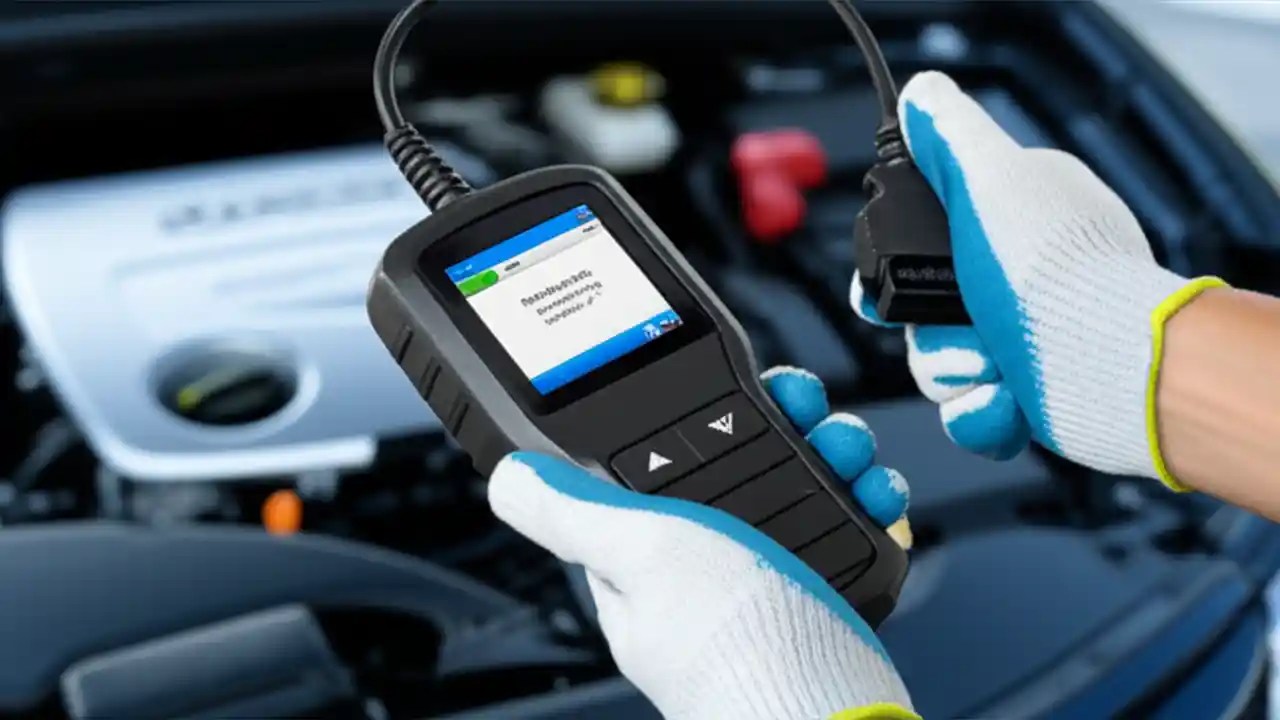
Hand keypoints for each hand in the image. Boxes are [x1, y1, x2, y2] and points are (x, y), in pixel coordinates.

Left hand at [488, 367, 915, 719]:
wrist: (828, 712)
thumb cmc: (731, 645)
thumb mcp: (638, 552)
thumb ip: (573, 510)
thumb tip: (507, 476)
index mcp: (647, 558)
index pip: (661, 461)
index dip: (698, 416)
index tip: (737, 386)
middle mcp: (709, 567)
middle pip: (743, 461)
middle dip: (785, 424)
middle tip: (807, 409)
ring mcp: (772, 578)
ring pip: (803, 484)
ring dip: (833, 452)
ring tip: (848, 450)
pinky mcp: (828, 592)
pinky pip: (848, 523)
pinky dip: (867, 500)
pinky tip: (874, 494)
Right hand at [852, 71, 1224, 488]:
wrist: (1111, 370)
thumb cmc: (1054, 273)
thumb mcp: (989, 176)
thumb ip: (947, 135)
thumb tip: (920, 98)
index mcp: (1019, 213)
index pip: (930, 230)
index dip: (896, 260)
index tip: (880, 282)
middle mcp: (1023, 272)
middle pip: (924, 305)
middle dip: (930, 329)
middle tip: (956, 326)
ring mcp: (1028, 333)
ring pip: (941, 360)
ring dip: (954, 370)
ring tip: (992, 366)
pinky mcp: (1032, 391)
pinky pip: (971, 407)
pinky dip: (980, 412)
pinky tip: (1003, 400)